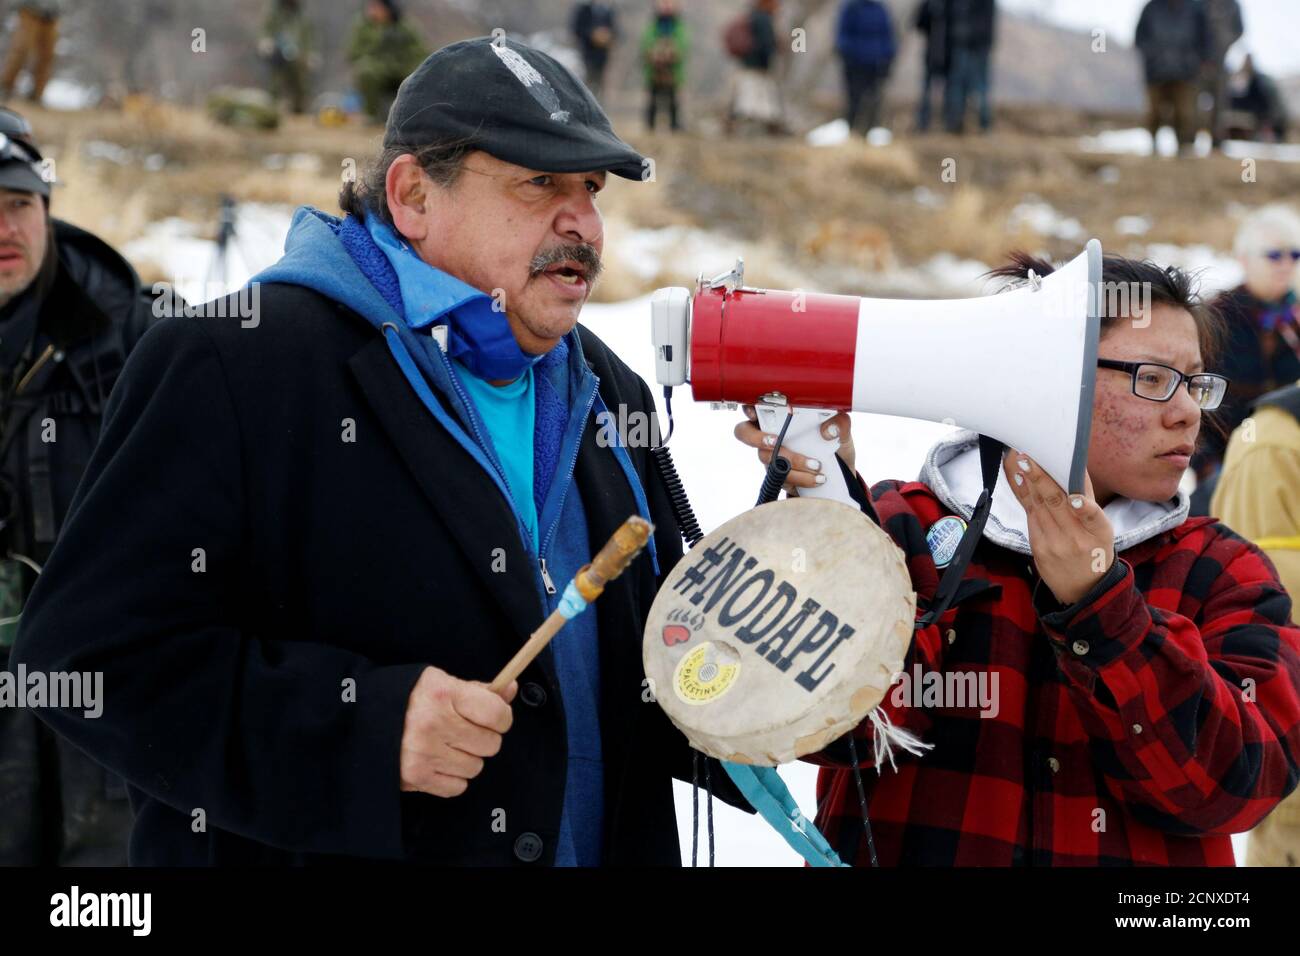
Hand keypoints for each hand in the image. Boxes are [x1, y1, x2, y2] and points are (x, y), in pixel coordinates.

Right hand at [400, 666, 515, 797]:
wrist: (363, 717)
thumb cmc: (409, 698)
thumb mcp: (442, 682)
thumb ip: (479, 689)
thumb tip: (510, 689)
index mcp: (443, 694)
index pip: (496, 714)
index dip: (502, 717)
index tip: (494, 716)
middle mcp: (434, 724)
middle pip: (490, 744)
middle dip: (483, 738)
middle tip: (465, 730)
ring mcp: (424, 753)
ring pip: (476, 767)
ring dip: (467, 758)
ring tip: (448, 745)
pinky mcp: (415, 777)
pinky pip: (457, 787)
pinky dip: (453, 777)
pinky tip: (439, 761)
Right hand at [733, 406, 854, 494]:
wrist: (840, 473)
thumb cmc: (833, 445)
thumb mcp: (841, 430)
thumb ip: (839, 422)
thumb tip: (827, 430)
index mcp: (781, 416)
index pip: (754, 407)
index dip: (749, 408)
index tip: (755, 411)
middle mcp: (770, 435)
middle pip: (744, 432)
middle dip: (757, 437)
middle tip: (775, 441)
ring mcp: (771, 457)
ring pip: (768, 459)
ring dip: (792, 462)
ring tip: (817, 466)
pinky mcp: (779, 477)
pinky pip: (782, 478)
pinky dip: (801, 479)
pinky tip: (818, 479)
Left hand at [1003, 450, 1114, 606]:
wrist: (1083, 588)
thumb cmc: (1094, 548)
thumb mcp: (1101, 529)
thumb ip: (1088, 500)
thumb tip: (1074, 466)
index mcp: (1100, 532)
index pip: (1093, 518)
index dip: (1084, 508)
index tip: (1075, 499)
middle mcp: (1077, 539)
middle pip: (1056, 505)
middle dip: (1041, 480)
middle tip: (1029, 459)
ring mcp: (1054, 545)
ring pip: (1039, 507)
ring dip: (1028, 482)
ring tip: (1021, 461)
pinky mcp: (1038, 547)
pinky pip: (1030, 515)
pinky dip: (1024, 494)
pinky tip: (1019, 479)